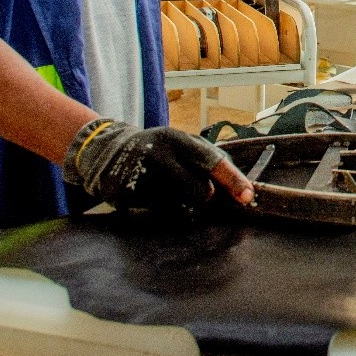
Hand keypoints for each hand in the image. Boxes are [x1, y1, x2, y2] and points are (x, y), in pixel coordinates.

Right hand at [63, 119, 253, 212]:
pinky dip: (159, 211)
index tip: (248, 196)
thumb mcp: (179, 144)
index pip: (211, 161)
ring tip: (164, 189)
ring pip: (179, 208)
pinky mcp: (124, 195)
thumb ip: (206, 159)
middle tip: (192, 191)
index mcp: (175, 138)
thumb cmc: (156, 150)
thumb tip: (238, 185)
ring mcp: (139, 176)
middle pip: (199, 192)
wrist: (107, 153)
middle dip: (203, 198)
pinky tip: (148, 196)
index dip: (232, 180)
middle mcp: (158, 154)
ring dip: (180, 206)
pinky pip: (156, 216)